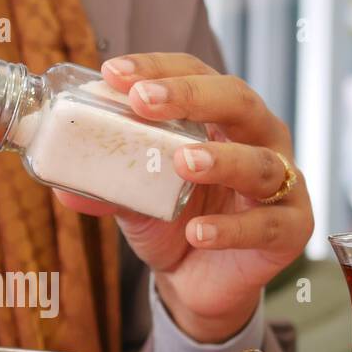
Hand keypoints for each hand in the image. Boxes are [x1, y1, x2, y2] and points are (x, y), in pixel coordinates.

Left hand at [53, 52, 313, 343]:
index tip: (115, 72)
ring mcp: (281, 184)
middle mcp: (260, 139)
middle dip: (191, 97)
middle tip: (145, 102)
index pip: (196, 74)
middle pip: (238, 101)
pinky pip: (264, 225)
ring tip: (182, 163)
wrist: (198, 283)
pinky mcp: (289, 229)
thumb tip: (61, 183)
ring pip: (260, 163)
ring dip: (221, 160)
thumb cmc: (175, 223)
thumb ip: (107, 185)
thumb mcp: (135, 199)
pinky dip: (230, 228)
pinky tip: (198, 232)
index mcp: (223, 117)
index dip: (158, 68)